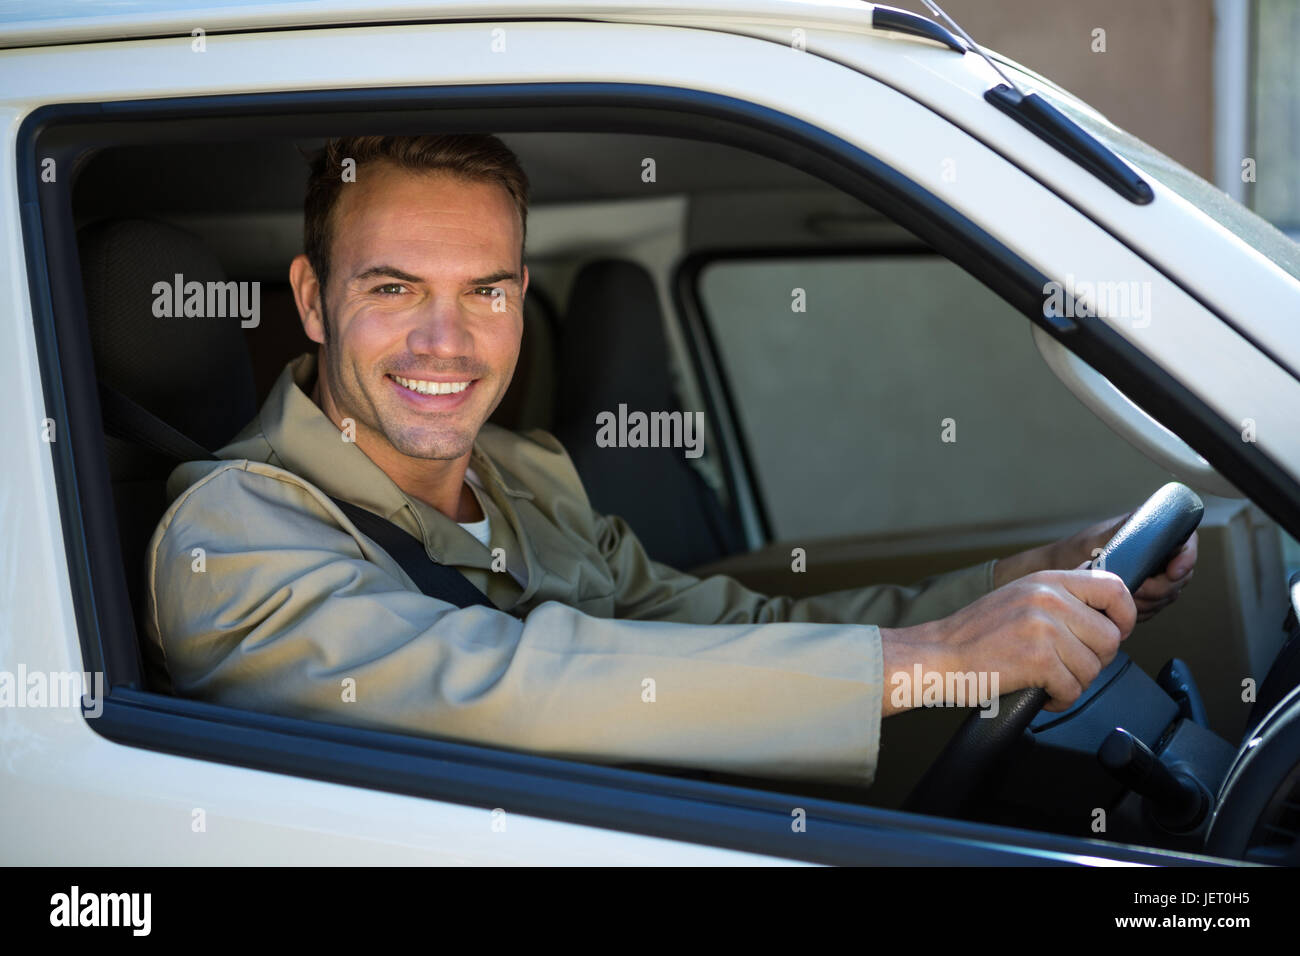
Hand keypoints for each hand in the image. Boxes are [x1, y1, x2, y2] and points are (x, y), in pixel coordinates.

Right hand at [882, 568, 1135, 714]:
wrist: (936, 655)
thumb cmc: (974, 634)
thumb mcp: (1018, 597)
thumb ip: (1058, 596)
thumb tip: (1102, 607)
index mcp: (1046, 580)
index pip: (1114, 587)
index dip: (1124, 615)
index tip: (1115, 632)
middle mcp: (1048, 599)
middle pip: (1110, 637)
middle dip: (1094, 660)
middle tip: (1067, 665)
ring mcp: (1044, 629)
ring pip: (1093, 668)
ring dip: (1074, 683)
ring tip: (1047, 680)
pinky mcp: (1038, 661)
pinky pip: (1073, 689)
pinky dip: (1059, 699)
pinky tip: (1040, 693)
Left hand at [1056, 511, 1197, 621]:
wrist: (1057, 573)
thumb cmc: (1072, 552)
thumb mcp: (1097, 539)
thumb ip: (1124, 530)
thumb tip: (1145, 517)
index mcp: (1150, 532)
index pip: (1186, 543)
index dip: (1186, 558)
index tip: (1173, 572)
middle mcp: (1155, 553)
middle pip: (1181, 574)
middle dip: (1161, 587)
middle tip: (1137, 591)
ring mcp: (1152, 575)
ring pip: (1169, 594)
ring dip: (1149, 601)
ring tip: (1123, 597)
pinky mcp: (1143, 594)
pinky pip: (1154, 607)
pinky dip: (1140, 611)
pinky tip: (1122, 608)